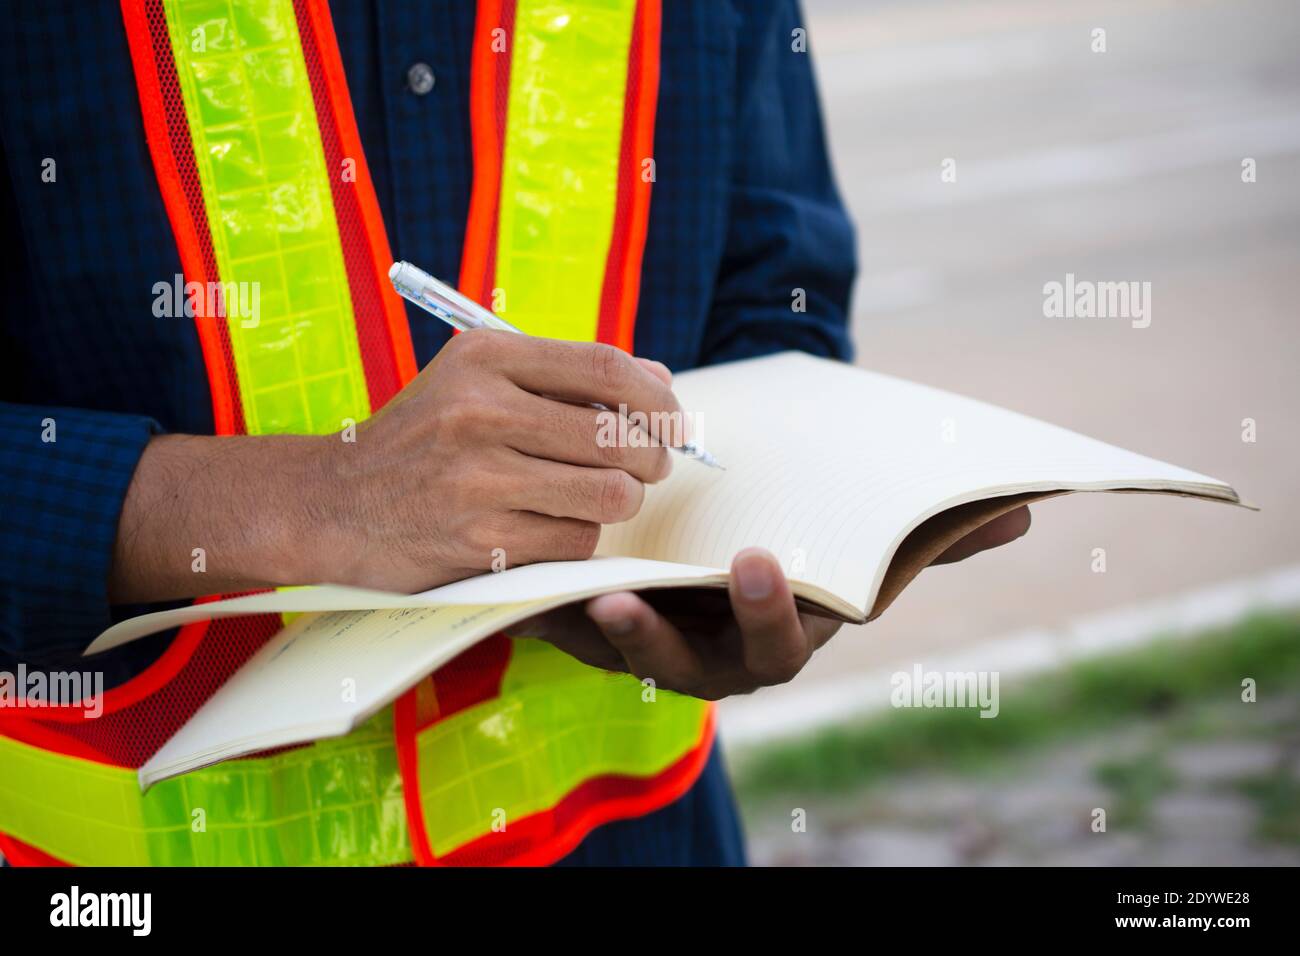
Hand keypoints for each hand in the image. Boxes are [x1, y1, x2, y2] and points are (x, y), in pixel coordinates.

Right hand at [313, 330, 680, 591]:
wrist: (331, 504)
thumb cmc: (423, 439)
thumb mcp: (477, 382)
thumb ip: (566, 377)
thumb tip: (662, 382)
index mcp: (485, 359)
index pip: (606, 367)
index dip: (658, 398)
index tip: (674, 420)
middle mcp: (481, 412)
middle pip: (620, 437)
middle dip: (653, 457)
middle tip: (647, 467)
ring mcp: (478, 480)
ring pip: (610, 495)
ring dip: (617, 502)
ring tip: (596, 497)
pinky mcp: (480, 541)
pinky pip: (577, 542)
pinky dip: (578, 538)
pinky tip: (549, 527)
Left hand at [511, 506, 1030, 698]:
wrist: (706, 531)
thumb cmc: (781, 539)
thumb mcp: (847, 534)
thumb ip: (925, 536)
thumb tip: (1026, 512)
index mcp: (772, 632)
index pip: (779, 639)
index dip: (768, 611)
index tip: (756, 561)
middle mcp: (710, 652)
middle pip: (698, 667)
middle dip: (674, 635)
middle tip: (656, 586)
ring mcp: (651, 643)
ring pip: (629, 654)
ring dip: (615, 631)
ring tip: (599, 593)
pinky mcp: (594, 626)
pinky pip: (575, 625)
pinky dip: (560, 606)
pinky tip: (542, 574)